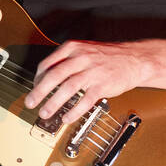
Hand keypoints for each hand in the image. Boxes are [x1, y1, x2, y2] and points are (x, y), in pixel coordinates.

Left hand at [24, 40, 155, 122]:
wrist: (135, 59)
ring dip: (53, 103)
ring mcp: (92, 71)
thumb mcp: (84, 50)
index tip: (33, 89)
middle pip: (54, 76)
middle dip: (39, 92)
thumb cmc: (108, 56)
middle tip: (31, 103)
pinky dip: (74, 111)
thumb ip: (66, 61)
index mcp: (73, 48)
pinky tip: (67, 117)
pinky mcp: (102, 85)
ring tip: (45, 113)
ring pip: (67, 88)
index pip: (47, 63)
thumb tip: (47, 78)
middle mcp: (81, 58)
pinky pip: (85, 100)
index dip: (37, 79)